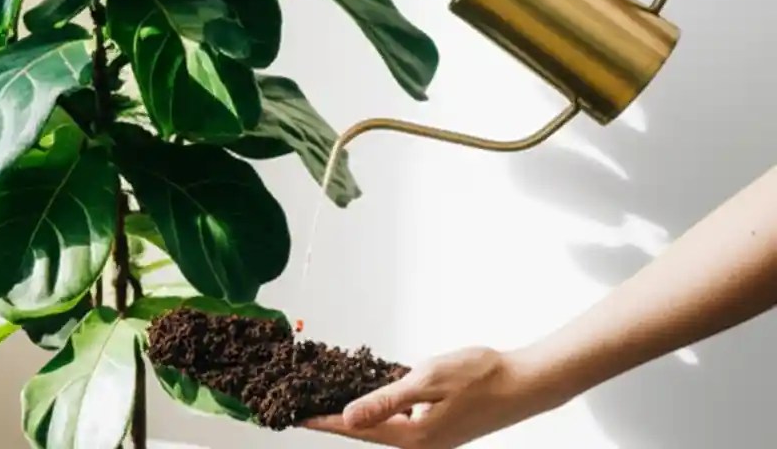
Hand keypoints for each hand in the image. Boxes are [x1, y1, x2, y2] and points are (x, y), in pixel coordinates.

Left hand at [304, 347, 562, 448]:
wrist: (525, 384)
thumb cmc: (481, 377)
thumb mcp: (426, 380)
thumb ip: (385, 400)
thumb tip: (349, 417)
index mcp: (412, 435)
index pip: (354, 428)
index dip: (322, 419)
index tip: (294, 415)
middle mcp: (417, 443)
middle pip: (363, 431)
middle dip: (333, 418)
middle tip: (302, 407)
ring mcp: (429, 439)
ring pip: (381, 426)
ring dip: (355, 414)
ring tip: (325, 400)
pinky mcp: (438, 430)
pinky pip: (398, 422)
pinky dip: (380, 409)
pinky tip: (369, 398)